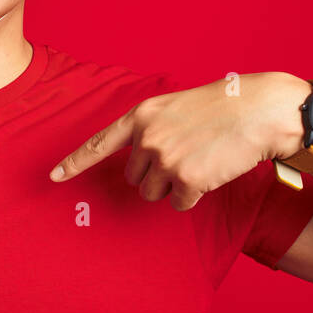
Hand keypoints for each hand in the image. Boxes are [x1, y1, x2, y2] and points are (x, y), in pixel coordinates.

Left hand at [48, 72, 308, 210]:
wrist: (259, 112)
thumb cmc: (221, 109)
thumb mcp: (175, 108)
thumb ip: (151, 130)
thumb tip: (139, 165)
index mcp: (141, 116)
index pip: (99, 144)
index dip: (74, 163)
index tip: (53, 178)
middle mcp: (147, 138)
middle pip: (134, 178)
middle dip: (156, 174)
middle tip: (186, 155)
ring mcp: (165, 159)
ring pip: (152, 194)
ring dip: (174, 186)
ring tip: (199, 162)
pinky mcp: (186, 179)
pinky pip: (178, 203)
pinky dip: (194, 196)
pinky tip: (211, 173)